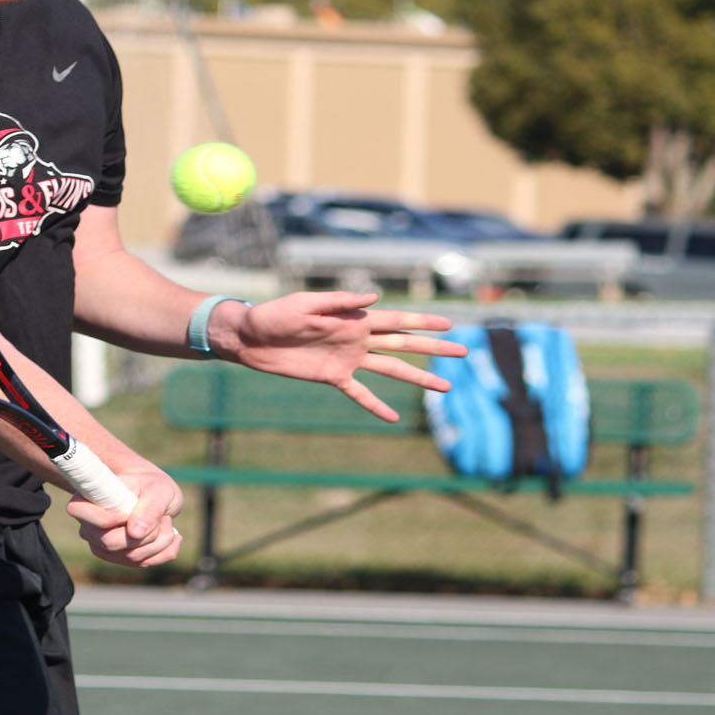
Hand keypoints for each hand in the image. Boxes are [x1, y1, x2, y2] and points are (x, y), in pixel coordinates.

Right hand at [64, 466, 183, 568]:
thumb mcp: (158, 489)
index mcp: (87, 499)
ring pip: (131, 556)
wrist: (155, 496)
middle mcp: (89, 526)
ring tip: (166, 520)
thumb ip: (149, 507)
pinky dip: (164, 552)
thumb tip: (135, 532)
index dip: (106, 517)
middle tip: (161, 516)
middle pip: (111, 542)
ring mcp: (102, 545)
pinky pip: (143, 564)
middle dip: (145, 532)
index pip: (79, 511)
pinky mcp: (119, 558)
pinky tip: (173, 536)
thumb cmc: (152, 486)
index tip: (129, 510)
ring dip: (160, 541)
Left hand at [225, 291, 467, 420]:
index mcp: (355, 319)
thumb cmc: (276, 314)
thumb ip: (340, 301)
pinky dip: (376, 404)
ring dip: (418, 377)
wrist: (251, 338)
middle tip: (463, 353)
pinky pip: (360, 394)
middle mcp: (358, 339)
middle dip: (433, 349)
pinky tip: (392, 417)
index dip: (424, 324)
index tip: (450, 326)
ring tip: (445, 387)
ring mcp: (348, 359)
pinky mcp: (333, 377)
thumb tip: (374, 296)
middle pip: (404, 345)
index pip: (397, 320)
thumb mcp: (306, 303)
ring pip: (391, 370)